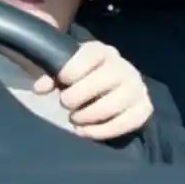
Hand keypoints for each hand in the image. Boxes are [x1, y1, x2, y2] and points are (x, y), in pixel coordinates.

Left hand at [33, 41, 153, 140]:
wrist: (110, 90)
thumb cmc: (82, 80)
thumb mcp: (66, 73)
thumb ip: (51, 77)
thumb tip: (40, 88)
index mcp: (103, 52)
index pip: (91, 54)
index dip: (71, 70)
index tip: (62, 81)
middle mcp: (124, 67)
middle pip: (104, 79)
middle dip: (78, 96)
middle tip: (66, 105)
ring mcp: (137, 88)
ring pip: (114, 103)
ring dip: (89, 115)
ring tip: (76, 119)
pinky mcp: (144, 108)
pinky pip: (126, 122)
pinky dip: (102, 131)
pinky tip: (85, 132)